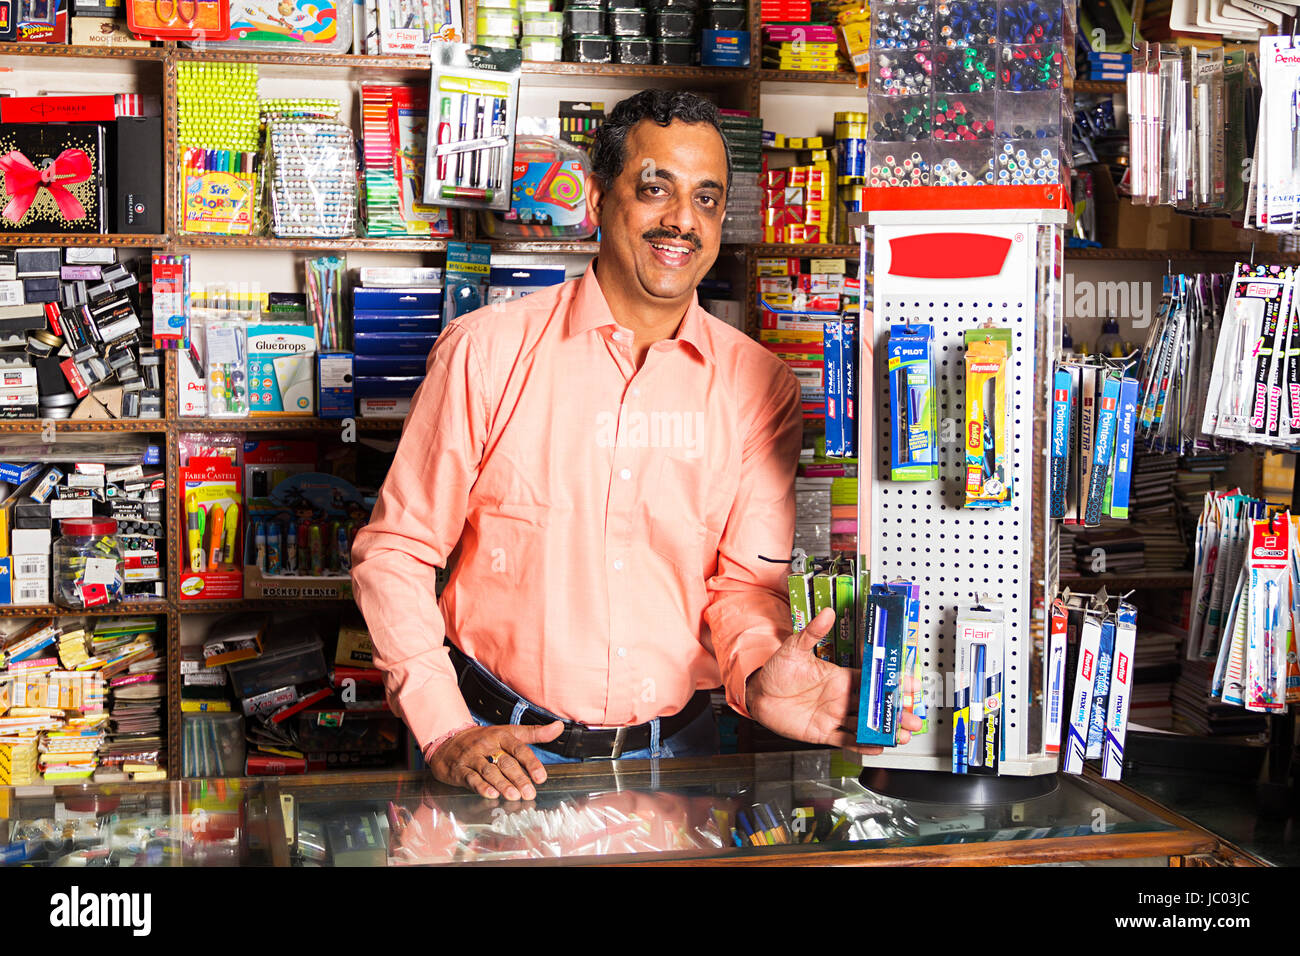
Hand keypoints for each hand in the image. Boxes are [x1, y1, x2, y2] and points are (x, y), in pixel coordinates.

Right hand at [429, 722, 562, 799]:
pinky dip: (481, 787)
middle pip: (505, 762)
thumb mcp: (509, 732)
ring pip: (489, 771)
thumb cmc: (484, 740)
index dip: (531, 763)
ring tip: (514, 796)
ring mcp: (472, 757)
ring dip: (502, 784)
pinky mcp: (460, 769)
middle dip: (519, 778)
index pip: (519, 748)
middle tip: (530, 792)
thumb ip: (535, 733)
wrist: (448, 740)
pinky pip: (471, 778)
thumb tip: (559, 727)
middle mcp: (487, 745)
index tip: (541, 777)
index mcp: (501, 735)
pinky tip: (491, 794)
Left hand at [745, 608, 923, 755]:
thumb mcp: (794, 649)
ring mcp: (833, 715)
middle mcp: (841, 697)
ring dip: (884, 730)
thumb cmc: (776, 670)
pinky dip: (862, 745)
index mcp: (840, 677)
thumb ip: (812, 633)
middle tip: (914, 717)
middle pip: (874, 705)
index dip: (890, 683)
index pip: (871, 679)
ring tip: (902, 735)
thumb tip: (826, 613)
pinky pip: (846, 740)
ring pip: (865, 725)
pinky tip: (877, 747)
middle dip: (895, 712)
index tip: (909, 685)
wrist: (758, 694)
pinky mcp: (823, 732)